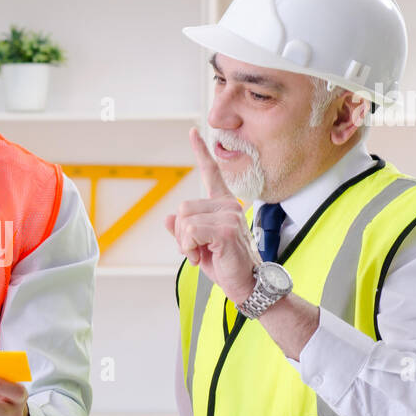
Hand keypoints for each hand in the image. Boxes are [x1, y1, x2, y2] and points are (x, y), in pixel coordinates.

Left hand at [166, 125, 261, 305]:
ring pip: (184, 220)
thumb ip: (184, 231)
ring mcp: (229, 215)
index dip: (201, 152)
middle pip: (183, 207)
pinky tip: (204, 256)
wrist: (246, 284)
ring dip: (185, 243)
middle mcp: (228, 205)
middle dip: (181, 233)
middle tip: (196, 249)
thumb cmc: (226, 265)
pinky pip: (190, 232)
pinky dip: (189, 248)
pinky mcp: (226, 229)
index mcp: (223, 206)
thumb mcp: (199, 246)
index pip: (211, 174)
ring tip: (202, 253)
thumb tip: (168, 218)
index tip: (193, 132)